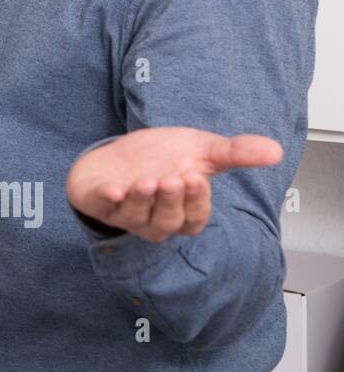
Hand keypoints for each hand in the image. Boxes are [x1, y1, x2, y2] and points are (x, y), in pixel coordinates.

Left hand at [67, 127, 281, 242]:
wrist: (116, 154)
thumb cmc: (159, 158)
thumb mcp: (199, 149)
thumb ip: (234, 153)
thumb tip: (275, 151)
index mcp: (181, 211)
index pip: (193, 218)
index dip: (195, 201)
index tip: (195, 177)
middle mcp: (153, 219)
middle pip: (167, 222)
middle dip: (172, 201)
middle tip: (174, 178)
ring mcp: (124, 213)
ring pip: (137, 219)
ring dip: (143, 201)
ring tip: (147, 181)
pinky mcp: (96, 202)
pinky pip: (101, 207)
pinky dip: (107, 199)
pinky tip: (112, 189)